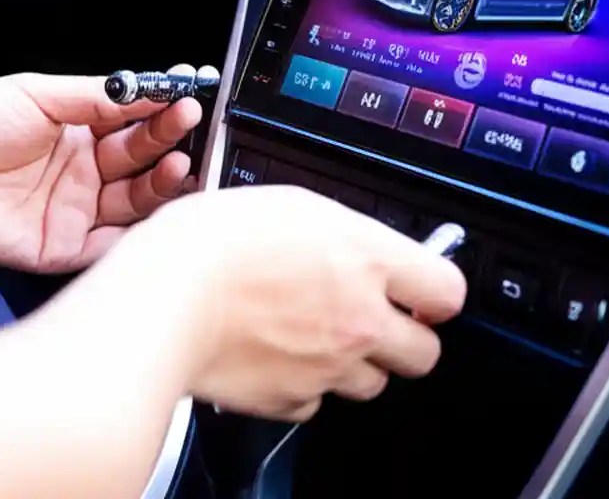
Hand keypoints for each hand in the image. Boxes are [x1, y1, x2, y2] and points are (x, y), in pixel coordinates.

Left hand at [0, 67, 209, 272]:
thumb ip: (95, 97)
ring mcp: (73, 212)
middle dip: (168, 143)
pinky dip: (137, 234)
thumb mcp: (37, 95)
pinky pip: (109, 246)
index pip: (135, 124)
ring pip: (134, 202)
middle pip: (141, 161)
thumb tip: (148, 87)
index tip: (188, 98)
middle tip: (188, 126)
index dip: (162, 112)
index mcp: (77, 133)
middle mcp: (81, 174)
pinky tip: (157, 212)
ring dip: (160, 184)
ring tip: (177, 162)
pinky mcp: (60, 248)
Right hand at [110, 184, 466, 420]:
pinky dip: (301, 387)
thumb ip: (336, 231)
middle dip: (402, 337)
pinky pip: (315, 403)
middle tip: (369, 318)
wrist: (160, 303)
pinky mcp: (291, 401)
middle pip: (425, 353)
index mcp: (366, 260)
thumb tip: (352, 244)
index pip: (448, 291)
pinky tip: (272, 357)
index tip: (416, 290)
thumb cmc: (206, 244)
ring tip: (308, 336)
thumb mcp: (284, 205)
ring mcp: (329, 367)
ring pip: (372, 383)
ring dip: (351, 364)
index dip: (433, 292)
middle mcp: (360, 319)